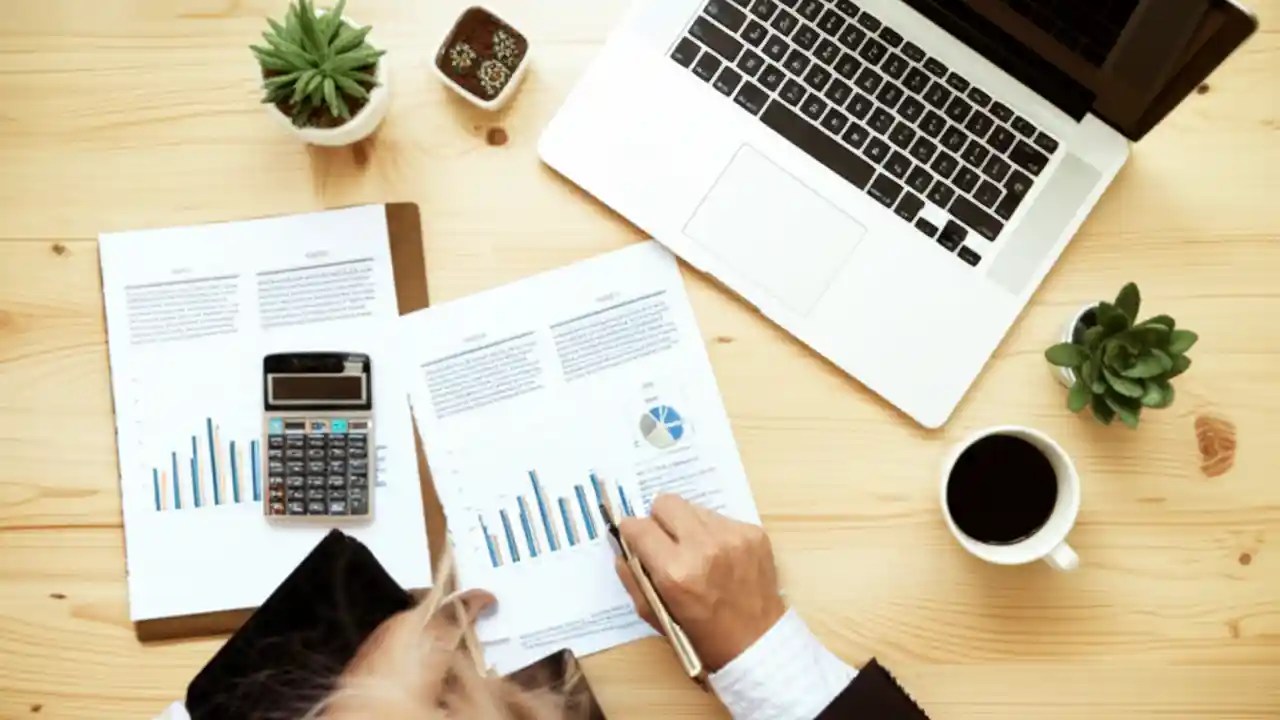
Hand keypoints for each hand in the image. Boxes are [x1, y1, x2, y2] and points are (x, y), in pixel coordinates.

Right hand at [615, 494, 785, 671]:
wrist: (758, 643)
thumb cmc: (702, 636)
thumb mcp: (656, 615)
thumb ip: (634, 578)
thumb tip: (622, 546)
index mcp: (675, 572)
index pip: (638, 527)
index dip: (632, 531)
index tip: (635, 538)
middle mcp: (703, 546)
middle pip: (666, 502)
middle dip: (659, 520)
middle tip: (666, 542)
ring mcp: (732, 536)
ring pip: (694, 508)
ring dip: (688, 526)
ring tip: (697, 553)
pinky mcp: (753, 532)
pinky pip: (721, 518)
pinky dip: (714, 533)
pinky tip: (720, 557)